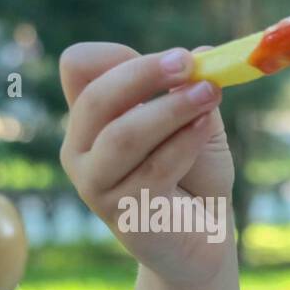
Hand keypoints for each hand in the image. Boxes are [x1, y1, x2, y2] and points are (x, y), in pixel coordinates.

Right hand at [58, 42, 234, 285]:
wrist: (207, 236)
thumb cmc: (197, 176)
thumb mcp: (197, 126)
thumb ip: (190, 94)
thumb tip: (200, 53)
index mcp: (90, 119)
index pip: (78, 68)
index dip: (121, 59)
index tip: (176, 59)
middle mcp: (80, 149)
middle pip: (96, 98)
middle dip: (144, 75)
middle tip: (189, 63)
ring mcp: (95, 184)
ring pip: (124, 135)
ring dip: (171, 109)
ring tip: (211, 94)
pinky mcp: (123, 214)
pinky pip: (153, 169)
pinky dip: (184, 143)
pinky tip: (205, 128)